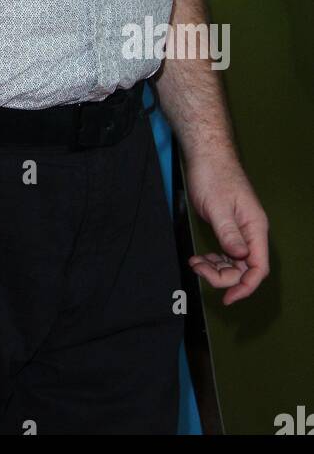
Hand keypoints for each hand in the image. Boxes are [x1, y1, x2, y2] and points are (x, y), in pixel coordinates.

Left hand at [183, 149, 268, 305]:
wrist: (206, 155)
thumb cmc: (213, 175)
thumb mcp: (218, 206)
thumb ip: (229, 232)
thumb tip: (240, 256)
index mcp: (255, 227)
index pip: (258, 267)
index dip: (246, 286)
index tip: (228, 297)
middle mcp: (251, 232)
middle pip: (244, 268)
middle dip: (222, 275)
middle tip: (198, 268)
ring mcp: (241, 230)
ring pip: (233, 263)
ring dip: (216, 268)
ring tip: (196, 262)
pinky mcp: (229, 228)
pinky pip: (225, 253)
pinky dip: (213, 259)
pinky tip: (199, 258)